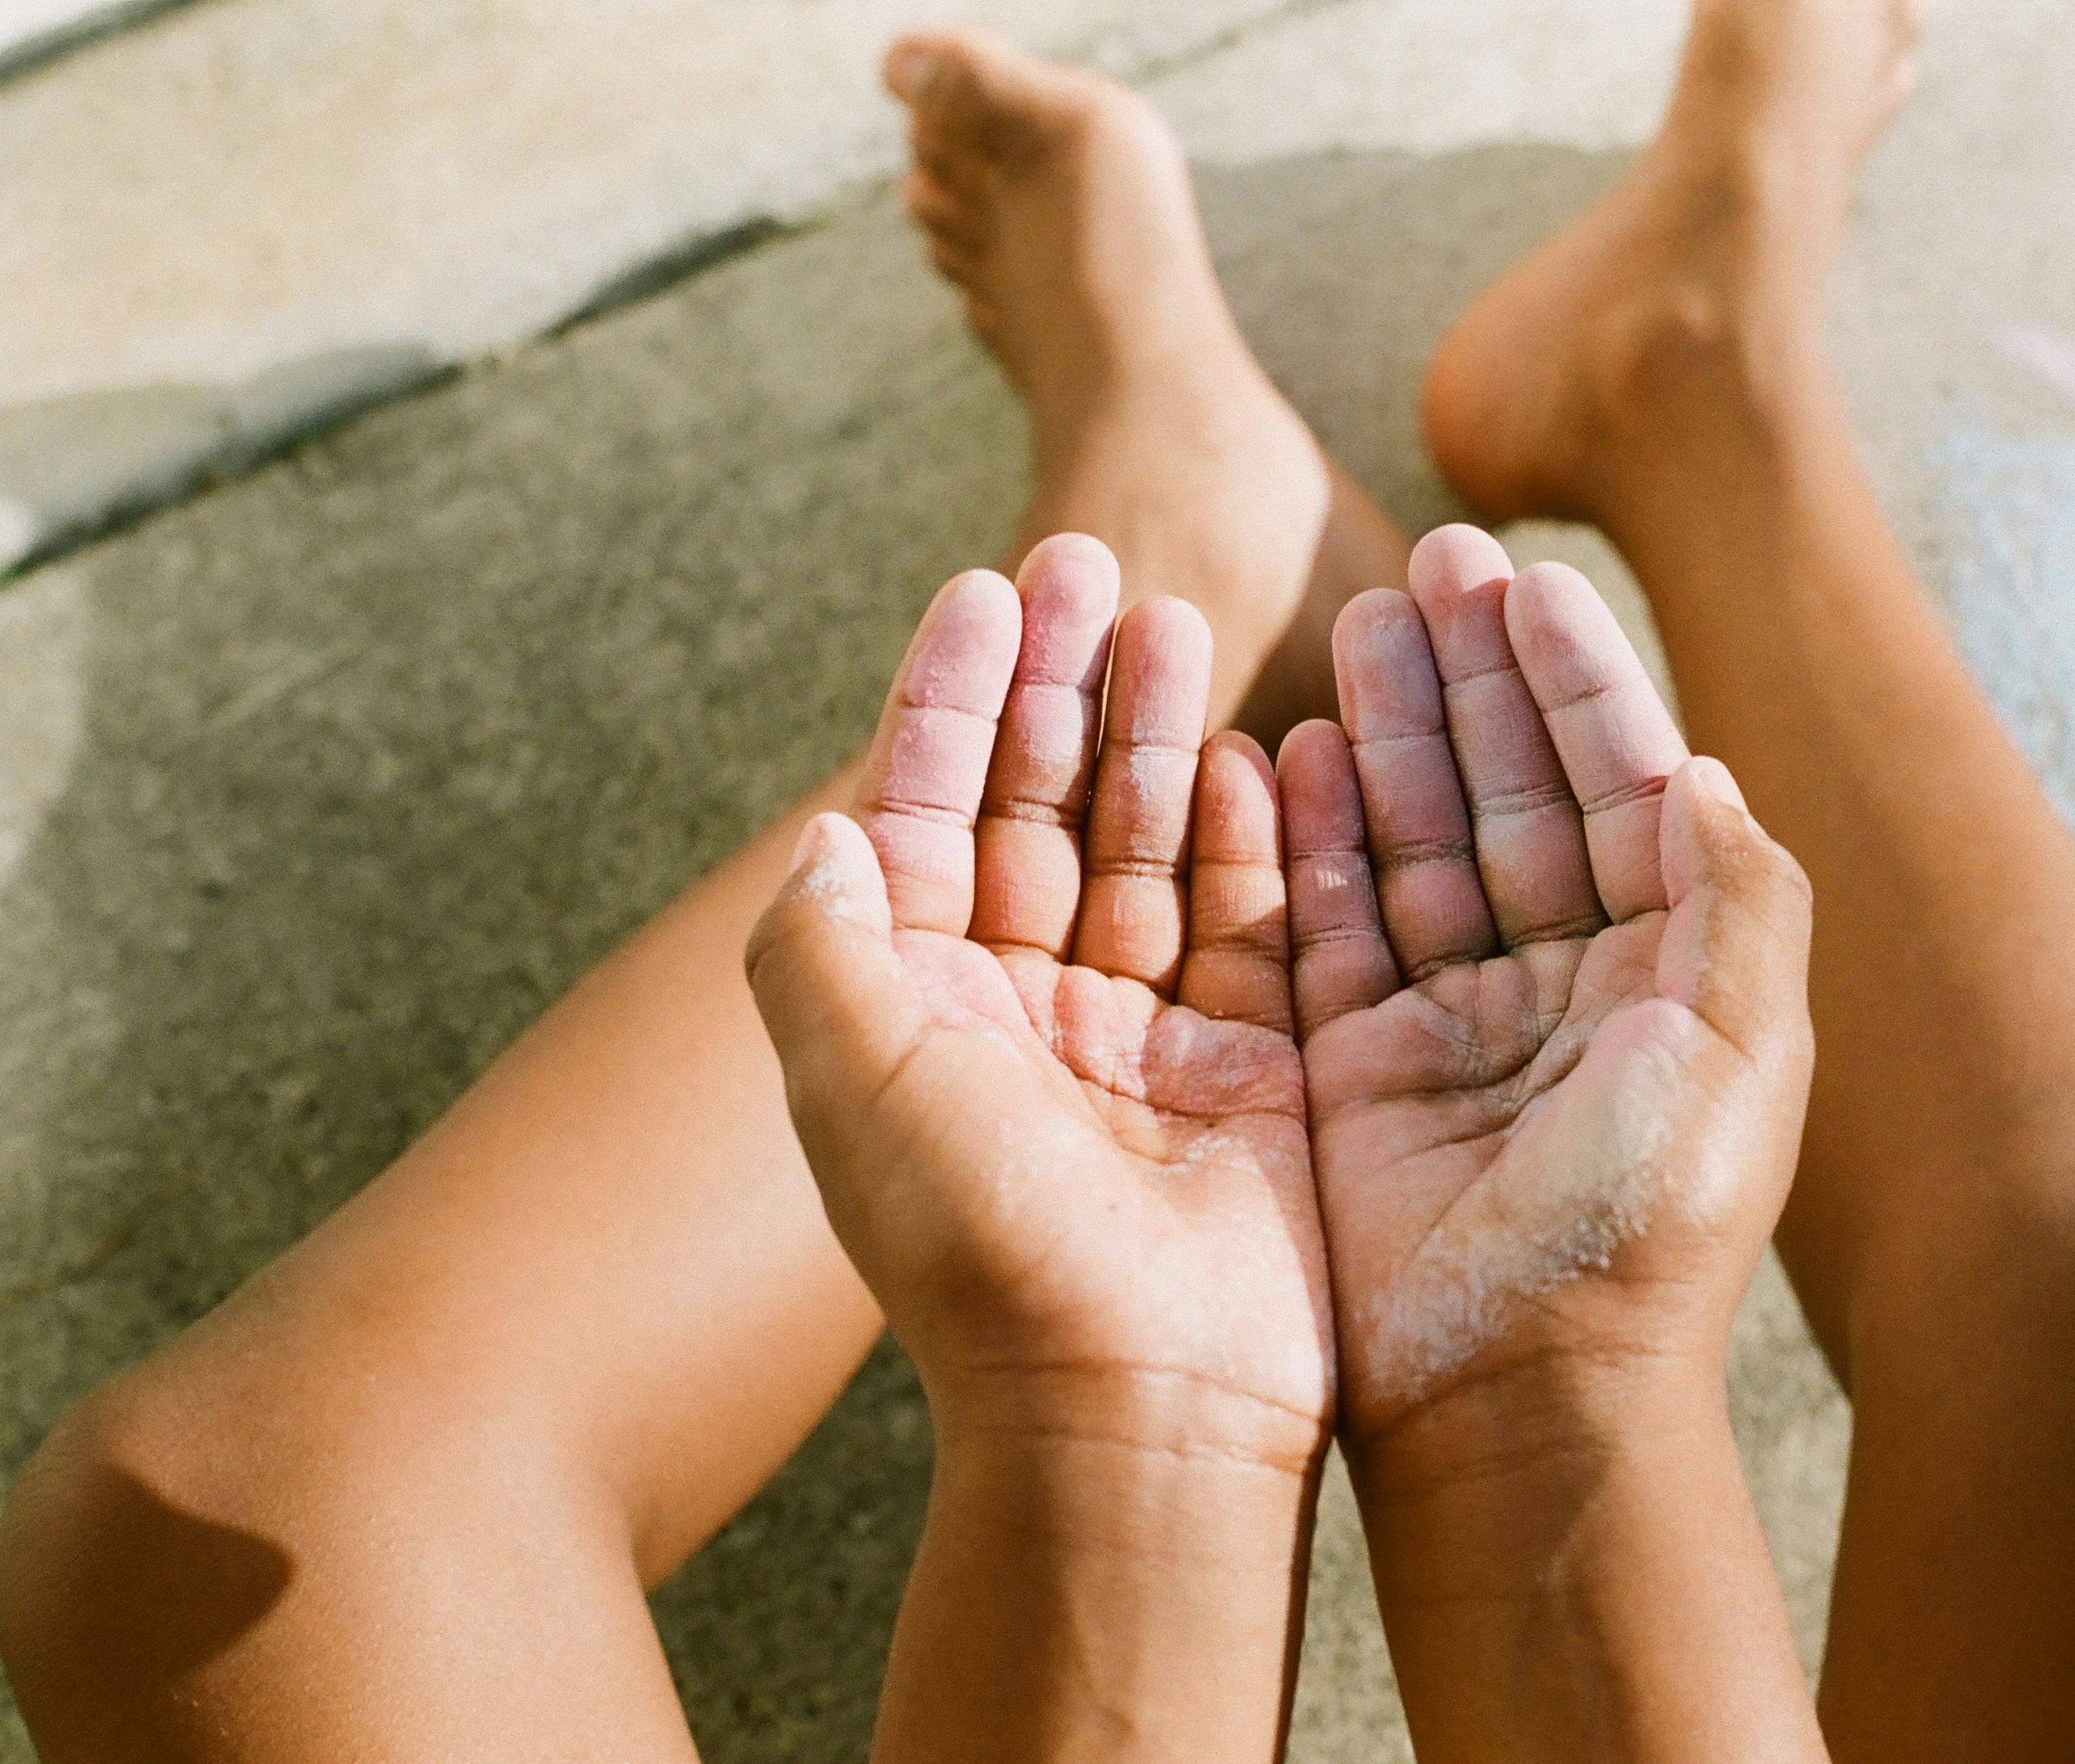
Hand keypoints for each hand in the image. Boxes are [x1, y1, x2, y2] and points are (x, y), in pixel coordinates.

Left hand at [746, 534, 1328, 1462]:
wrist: (1136, 1408)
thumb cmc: (980, 1252)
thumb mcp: (857, 1081)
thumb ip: (822, 943)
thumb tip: (825, 829)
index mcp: (920, 1009)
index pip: (926, 813)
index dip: (944, 697)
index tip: (979, 585)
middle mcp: (1025, 1011)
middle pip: (1039, 807)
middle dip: (1057, 684)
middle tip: (1088, 560)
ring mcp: (1144, 1035)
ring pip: (1146, 845)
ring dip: (1153, 731)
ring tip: (1173, 616)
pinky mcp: (1250, 1064)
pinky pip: (1252, 918)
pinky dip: (1250, 829)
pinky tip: (1252, 742)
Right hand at [1276, 526, 1814, 1443]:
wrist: (1517, 1402)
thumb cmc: (1638, 1230)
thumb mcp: (1735, 1048)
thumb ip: (1736, 895)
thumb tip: (1704, 765)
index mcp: (1667, 972)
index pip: (1618, 785)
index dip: (1573, 679)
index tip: (1525, 579)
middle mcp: (1561, 985)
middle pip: (1509, 792)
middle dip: (1473, 677)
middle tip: (1427, 559)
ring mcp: (1452, 1025)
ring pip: (1416, 840)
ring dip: (1391, 728)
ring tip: (1361, 618)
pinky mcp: (1355, 1069)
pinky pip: (1330, 923)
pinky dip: (1315, 834)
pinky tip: (1297, 743)